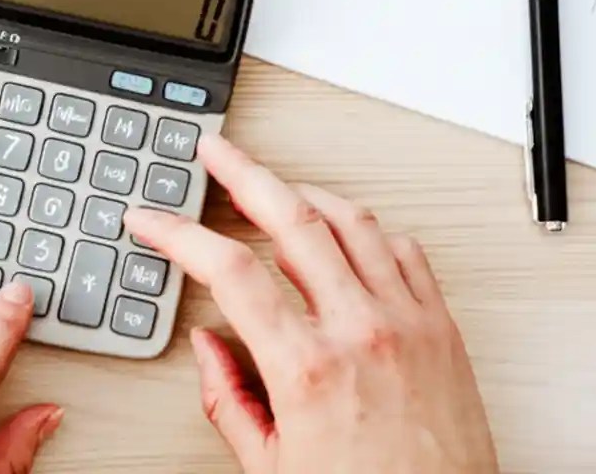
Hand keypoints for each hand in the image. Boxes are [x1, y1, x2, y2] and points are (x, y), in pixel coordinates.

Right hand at [124, 133, 497, 473]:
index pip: (229, 271)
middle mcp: (360, 332)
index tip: (153, 221)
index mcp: (307, 369)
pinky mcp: (442, 329)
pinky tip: (347, 234)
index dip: (179, 235)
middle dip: (243, 173)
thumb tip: (208, 347)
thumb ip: (229, 399)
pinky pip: (406, 252)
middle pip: (292, 217)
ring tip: (276, 187)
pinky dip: (369, 231)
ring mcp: (408, 323)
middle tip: (216, 153)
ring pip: (354, 223)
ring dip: (306, 194)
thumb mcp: (272, 467)